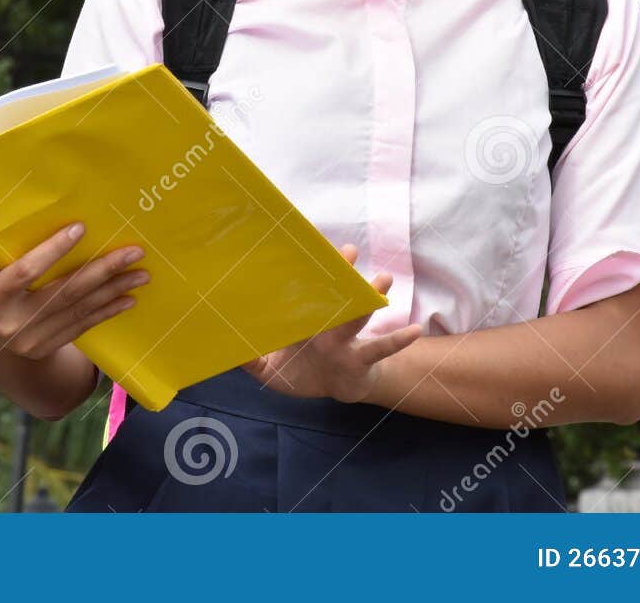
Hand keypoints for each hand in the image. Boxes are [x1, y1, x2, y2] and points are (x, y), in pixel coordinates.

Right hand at [0, 221, 149, 361]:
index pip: (24, 272)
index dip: (52, 251)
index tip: (80, 228)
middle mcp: (10, 322)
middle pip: (63, 294)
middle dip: (101, 272)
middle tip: (133, 252)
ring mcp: (30, 339)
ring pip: (77, 311)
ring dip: (113, 291)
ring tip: (141, 272)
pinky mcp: (45, 346)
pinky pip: (81, 327)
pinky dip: (106, 312)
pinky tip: (128, 298)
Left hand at [240, 244, 422, 402]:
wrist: (333, 390)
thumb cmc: (301, 373)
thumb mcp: (270, 370)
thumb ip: (250, 360)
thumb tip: (225, 348)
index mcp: (303, 322)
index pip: (303, 293)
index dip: (303, 274)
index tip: (302, 249)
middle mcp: (326, 325)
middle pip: (334, 296)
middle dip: (342, 275)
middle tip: (349, 250)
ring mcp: (345, 341)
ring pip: (359, 316)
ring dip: (371, 298)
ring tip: (384, 280)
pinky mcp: (360, 359)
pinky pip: (380, 349)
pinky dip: (397, 340)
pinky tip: (414, 329)